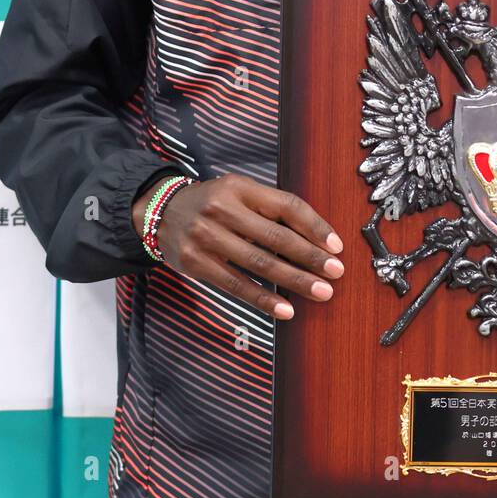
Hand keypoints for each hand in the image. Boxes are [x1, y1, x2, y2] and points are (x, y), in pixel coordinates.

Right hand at [131, 173, 343, 318]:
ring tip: (320, 292)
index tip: (336, 246)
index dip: (314, 226)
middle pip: (276, 237)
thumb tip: (315, 237)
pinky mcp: (197, 263)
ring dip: (294, 281)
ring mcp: (207, 237)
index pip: (286, 205)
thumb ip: (271, 208)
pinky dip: (264, 300)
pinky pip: (236, 285)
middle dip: (310, 257)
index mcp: (239, 187)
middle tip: (336, 272)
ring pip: (259, 263)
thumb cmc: (212, 203)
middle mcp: (222, 209)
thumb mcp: (239, 192)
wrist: (161, 212)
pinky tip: (285, 310)